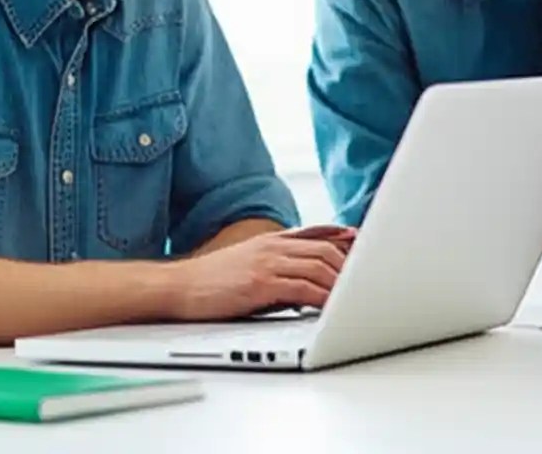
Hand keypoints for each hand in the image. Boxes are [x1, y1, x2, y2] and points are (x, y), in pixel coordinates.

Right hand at [166, 227, 354, 320]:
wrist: (178, 287)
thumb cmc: (213, 281)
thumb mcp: (249, 262)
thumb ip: (278, 263)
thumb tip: (306, 280)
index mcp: (272, 241)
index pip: (317, 234)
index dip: (342, 238)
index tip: (362, 244)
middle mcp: (273, 247)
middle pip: (324, 250)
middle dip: (348, 267)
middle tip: (363, 282)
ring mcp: (267, 263)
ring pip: (318, 267)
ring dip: (339, 284)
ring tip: (352, 298)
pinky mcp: (260, 283)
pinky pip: (301, 288)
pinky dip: (320, 298)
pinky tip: (329, 307)